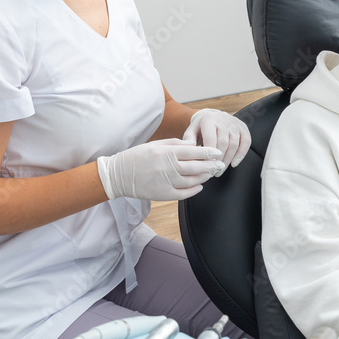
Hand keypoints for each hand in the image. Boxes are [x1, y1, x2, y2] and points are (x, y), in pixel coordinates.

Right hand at [97, 138, 223, 200]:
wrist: (118, 175)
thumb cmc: (137, 156)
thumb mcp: (155, 144)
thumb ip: (175, 143)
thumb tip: (193, 145)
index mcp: (167, 153)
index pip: (194, 152)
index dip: (209, 153)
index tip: (218, 152)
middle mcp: (168, 167)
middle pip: (197, 167)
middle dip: (211, 166)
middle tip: (220, 165)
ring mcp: (166, 182)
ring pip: (192, 181)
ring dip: (204, 177)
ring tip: (210, 174)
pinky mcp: (163, 194)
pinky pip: (184, 194)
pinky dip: (194, 190)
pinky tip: (199, 186)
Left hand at [183, 109, 250, 174]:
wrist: (212, 117)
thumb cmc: (200, 128)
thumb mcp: (191, 132)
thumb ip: (188, 141)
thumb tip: (189, 149)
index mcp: (208, 119)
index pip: (211, 139)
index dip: (209, 155)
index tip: (206, 166)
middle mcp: (223, 119)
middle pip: (224, 143)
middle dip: (219, 160)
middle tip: (213, 172)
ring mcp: (234, 123)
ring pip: (234, 144)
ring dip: (228, 160)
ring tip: (220, 170)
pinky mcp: (243, 127)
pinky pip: (246, 142)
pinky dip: (241, 154)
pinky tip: (234, 164)